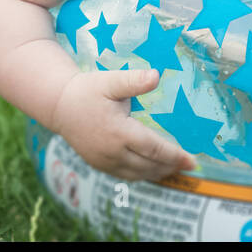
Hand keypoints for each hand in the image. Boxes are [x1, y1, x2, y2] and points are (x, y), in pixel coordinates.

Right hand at [49, 69, 195, 180]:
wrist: (59, 106)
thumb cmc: (87, 91)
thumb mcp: (110, 81)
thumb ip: (134, 80)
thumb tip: (156, 75)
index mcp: (119, 132)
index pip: (153, 149)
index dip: (175, 156)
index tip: (192, 161)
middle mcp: (112, 152)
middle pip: (148, 166)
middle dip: (171, 167)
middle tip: (188, 165)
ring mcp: (104, 161)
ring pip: (137, 175)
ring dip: (158, 173)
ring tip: (174, 168)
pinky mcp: (98, 165)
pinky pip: (125, 175)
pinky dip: (142, 175)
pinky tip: (151, 169)